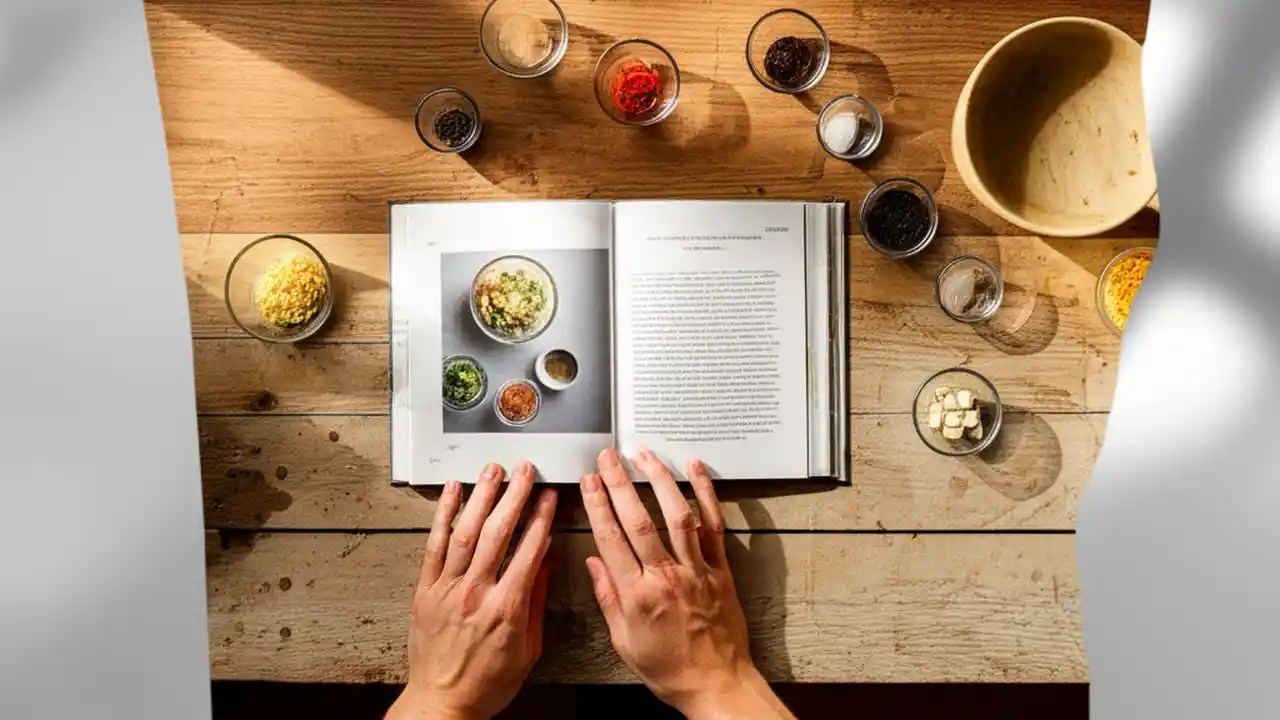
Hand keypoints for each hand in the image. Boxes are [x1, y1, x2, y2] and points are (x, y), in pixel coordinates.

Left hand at [387, 462, 556, 719]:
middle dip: (514, 496)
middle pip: (498, 532)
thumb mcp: (528, 649)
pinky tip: (452, 493)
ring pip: (466, 531)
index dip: (541, 519)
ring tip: (492, 471)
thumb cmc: (486, 683)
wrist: (442, 703)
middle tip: (524, 471)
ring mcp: (447, 589)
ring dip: (481, 496)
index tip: (549, 497)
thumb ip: (536, 602)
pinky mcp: (426, 590)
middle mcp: (475, 593)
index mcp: (506, 608)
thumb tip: (544, 564)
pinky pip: (434, 545)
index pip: (528, 551)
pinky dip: (443, 515)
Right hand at [579, 450, 793, 719]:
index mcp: (636, 595)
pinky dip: (705, 494)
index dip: (598, 506)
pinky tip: (695, 470)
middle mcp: (665, 576)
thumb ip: (607, 598)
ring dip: (658, 480)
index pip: (611, 539)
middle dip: (620, 484)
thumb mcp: (623, 641)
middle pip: (638, 520)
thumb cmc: (668, 669)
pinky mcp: (720, 569)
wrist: (716, 683)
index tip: (588, 482)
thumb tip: (592, 561)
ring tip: (644, 455)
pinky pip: (713, 525)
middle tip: (608, 457)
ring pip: (676, 514)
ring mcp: (695, 569)